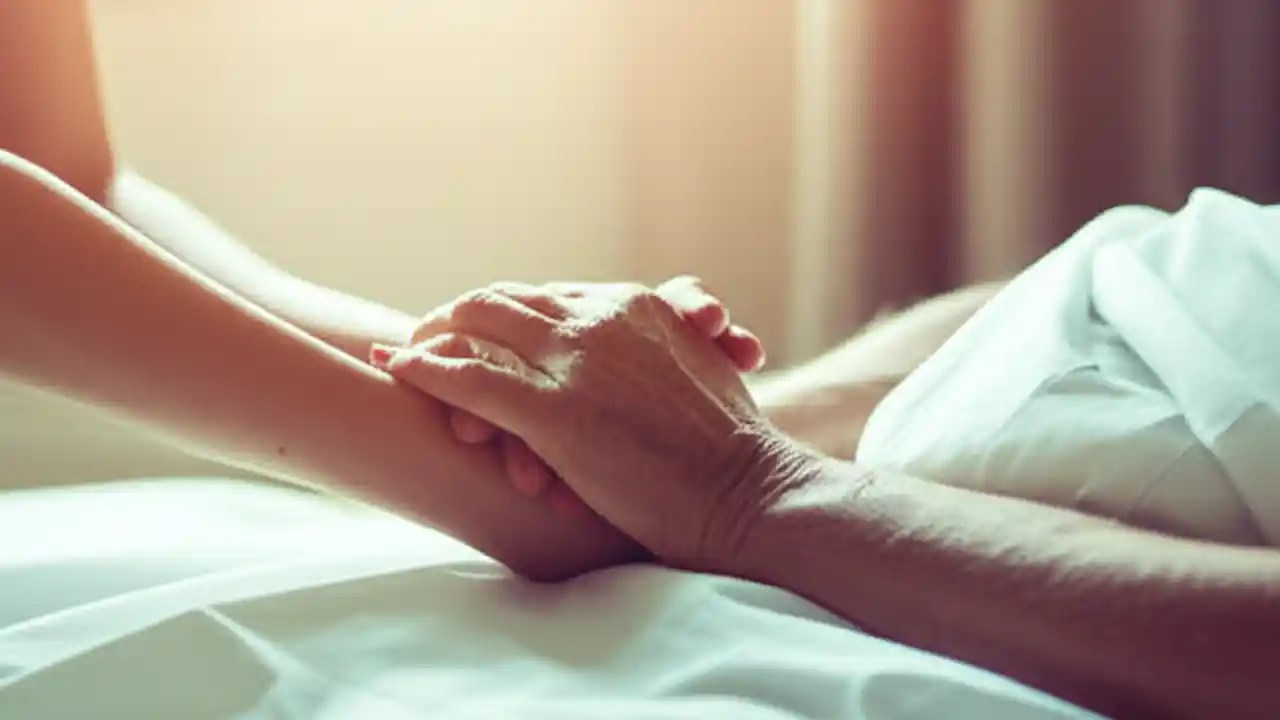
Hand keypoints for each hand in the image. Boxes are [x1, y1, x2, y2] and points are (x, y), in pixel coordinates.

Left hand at [379, 281, 801, 568]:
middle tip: (427, 336)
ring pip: (478, 325)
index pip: (546, 295)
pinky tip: (398, 368)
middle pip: (504, 299)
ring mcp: (574, 362)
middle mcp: (599, 318)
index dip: (504, 313)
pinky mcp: (554, 413)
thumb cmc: (732, 449)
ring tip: (405, 351)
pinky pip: (470, 377)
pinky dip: (427, 368)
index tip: (480, 330)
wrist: (750, 493)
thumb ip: (659, 352)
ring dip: (435, 337)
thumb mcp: (698, 372)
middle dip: (460, 317)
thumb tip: (645, 358)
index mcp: (633, 305)